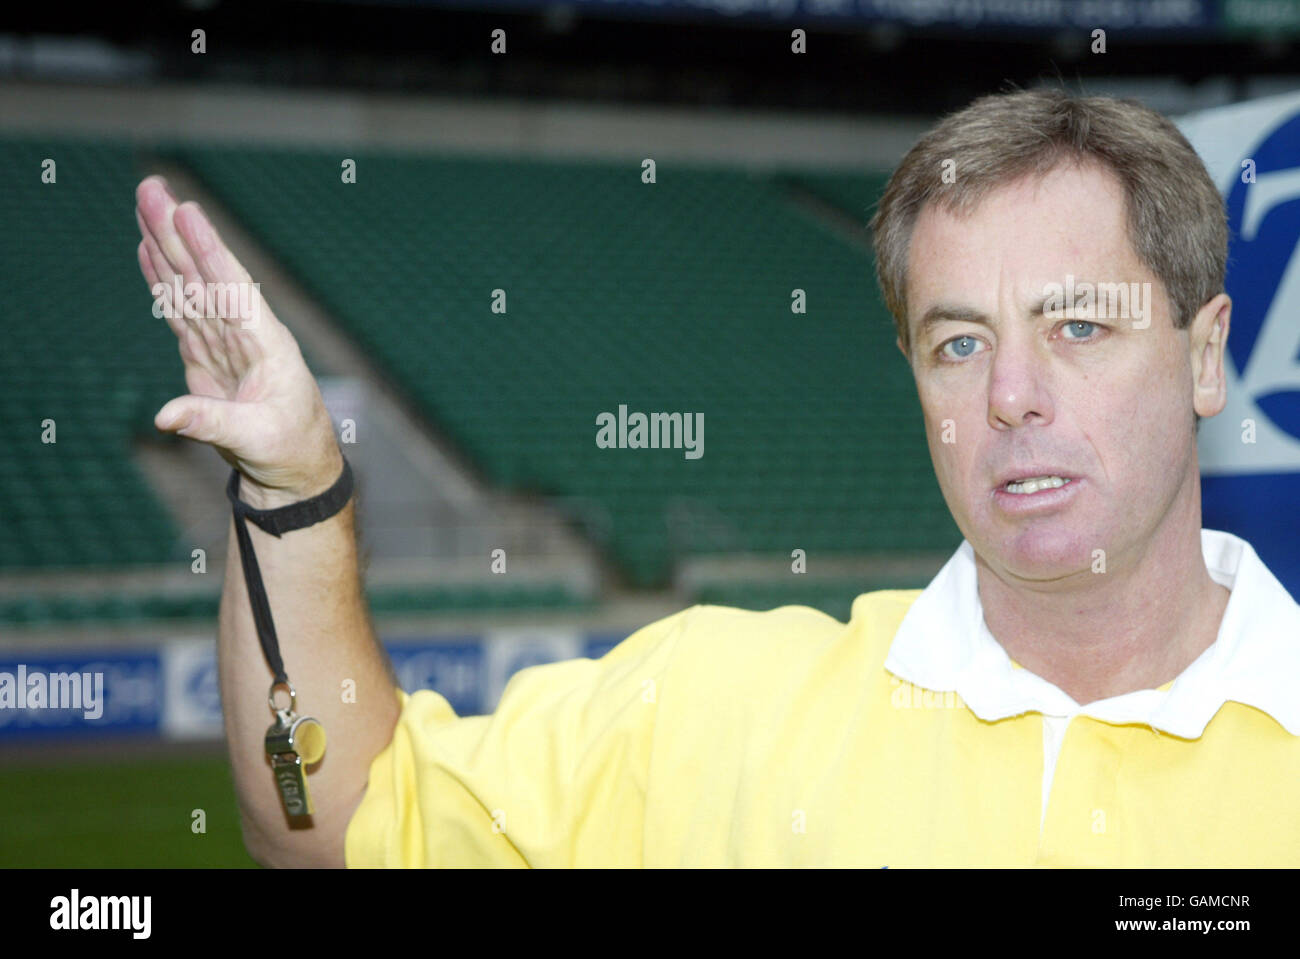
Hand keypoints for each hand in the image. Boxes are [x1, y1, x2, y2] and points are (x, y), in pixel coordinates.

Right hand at [135, 175, 341, 503]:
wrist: (294, 470)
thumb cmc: (288, 451)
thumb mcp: (256, 439)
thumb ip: (212, 422)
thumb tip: (165, 416)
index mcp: (267, 344)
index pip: (233, 289)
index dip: (209, 251)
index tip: (188, 212)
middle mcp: (245, 334)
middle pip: (205, 275)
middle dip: (177, 233)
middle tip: (152, 187)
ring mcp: (225, 342)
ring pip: (190, 285)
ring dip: (166, 246)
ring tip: (145, 203)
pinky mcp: (207, 356)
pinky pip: (181, 311)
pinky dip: (162, 281)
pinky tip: (148, 251)